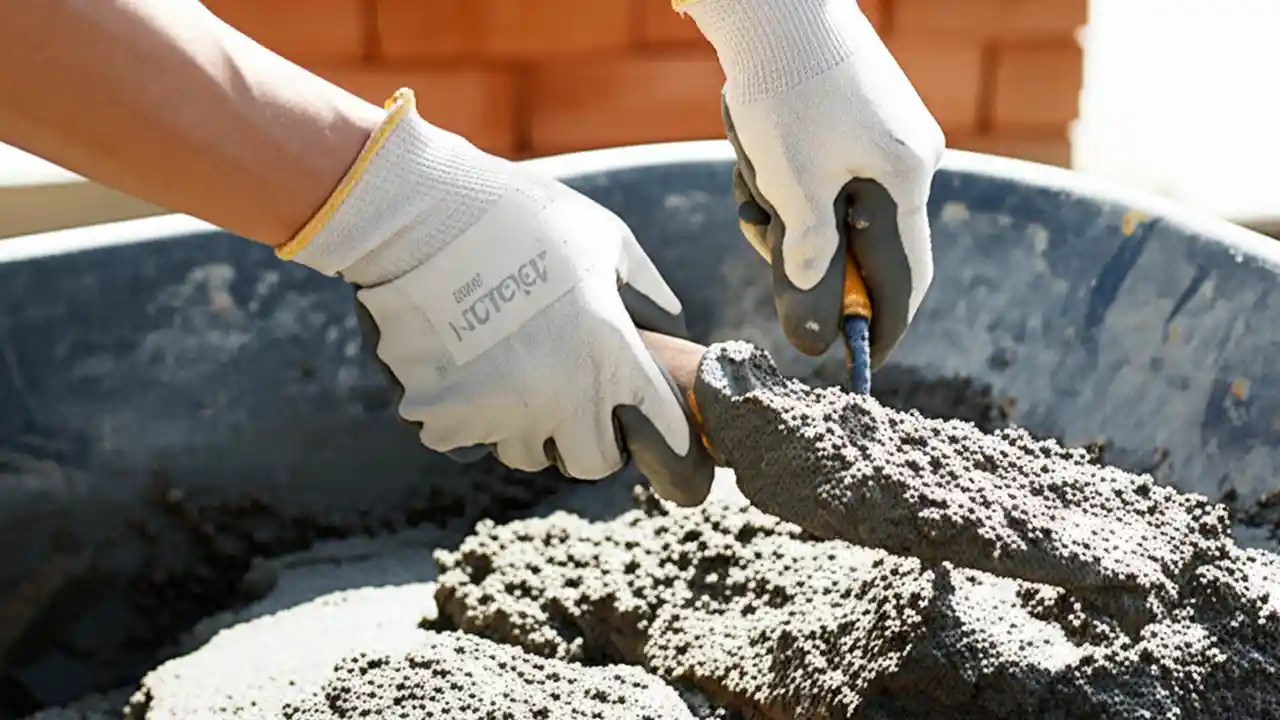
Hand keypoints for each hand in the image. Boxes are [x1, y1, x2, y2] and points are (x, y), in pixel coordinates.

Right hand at [280, 89, 713, 505]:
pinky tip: (458, 364)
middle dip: (584, 437)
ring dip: (521, 424)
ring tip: (503, 364)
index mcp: (610, 352)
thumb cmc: (521, 217)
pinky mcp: (445, 420)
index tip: (646, 430)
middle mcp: (562, 395)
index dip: (658, 436)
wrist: (417, 214)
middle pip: (592, 462)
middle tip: (565, 395)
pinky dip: (463, 415)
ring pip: (524, 452)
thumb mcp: (607, 240)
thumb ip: (647, 294)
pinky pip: (465, 440)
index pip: (661, 436)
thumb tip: (670, 332)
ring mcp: (501, 413)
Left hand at [683, 0, 942, 366]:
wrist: (772, 2)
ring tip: (752, 180)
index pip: (906, 280)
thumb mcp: (793, 189)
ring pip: (834, 210)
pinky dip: (786, 181)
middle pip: (863, 245)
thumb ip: (808, 262)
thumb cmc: (785, 91)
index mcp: (905, 179)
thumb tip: (813, 331)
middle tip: (764, 234)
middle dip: (808, 256)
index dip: (880, 326)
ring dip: (786, 214)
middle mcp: (906, 159)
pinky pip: (823, 175)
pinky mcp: (853, 118)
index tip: (855, 360)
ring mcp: (882, 135)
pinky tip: (757, 152)